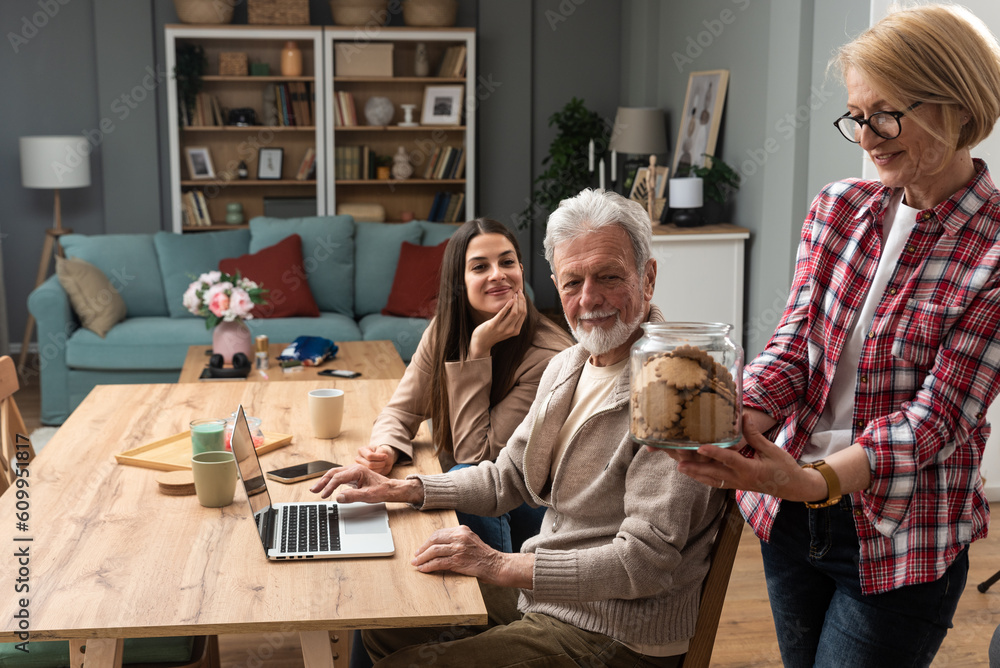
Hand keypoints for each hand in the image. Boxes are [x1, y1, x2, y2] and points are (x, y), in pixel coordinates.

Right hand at [309, 464, 423, 504]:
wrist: (390, 488)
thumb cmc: (382, 490)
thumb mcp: (368, 496)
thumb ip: (352, 496)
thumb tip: (338, 497)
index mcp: (357, 471)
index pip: (338, 478)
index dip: (329, 487)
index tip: (324, 496)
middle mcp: (354, 468)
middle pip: (333, 473)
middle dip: (322, 481)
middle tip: (313, 490)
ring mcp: (353, 471)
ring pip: (335, 474)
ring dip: (325, 481)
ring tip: (316, 489)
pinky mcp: (353, 476)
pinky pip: (339, 477)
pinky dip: (331, 481)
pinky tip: (326, 487)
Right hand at [355, 445, 396, 474]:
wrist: (384, 459)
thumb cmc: (382, 452)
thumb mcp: (382, 450)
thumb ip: (379, 453)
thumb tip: (377, 460)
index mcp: (361, 450)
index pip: (369, 456)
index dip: (379, 457)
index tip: (385, 456)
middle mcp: (358, 459)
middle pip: (370, 464)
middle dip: (380, 463)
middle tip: (384, 461)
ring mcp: (361, 467)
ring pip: (371, 470)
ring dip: (380, 468)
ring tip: (382, 464)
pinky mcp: (365, 473)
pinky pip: (372, 475)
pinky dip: (379, 472)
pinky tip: (380, 468)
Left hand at [411, 525, 532, 587]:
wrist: (497, 565)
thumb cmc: (484, 556)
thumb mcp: (470, 541)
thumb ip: (457, 540)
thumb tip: (438, 547)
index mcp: (462, 530)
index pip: (439, 533)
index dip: (428, 541)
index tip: (421, 548)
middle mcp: (460, 537)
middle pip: (434, 540)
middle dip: (422, 549)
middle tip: (415, 556)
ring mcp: (459, 548)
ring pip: (434, 551)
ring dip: (422, 558)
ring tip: (416, 564)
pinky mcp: (458, 561)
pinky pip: (438, 563)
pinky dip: (428, 566)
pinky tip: (423, 569)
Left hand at [468, 290, 526, 359]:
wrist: (481, 343)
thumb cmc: (493, 333)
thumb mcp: (506, 329)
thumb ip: (512, 321)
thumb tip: (517, 306)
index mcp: (515, 331)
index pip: (524, 314)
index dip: (524, 303)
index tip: (521, 295)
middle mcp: (511, 330)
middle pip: (520, 312)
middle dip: (521, 300)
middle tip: (518, 291)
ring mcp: (502, 328)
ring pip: (514, 313)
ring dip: (516, 301)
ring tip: (514, 294)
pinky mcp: (493, 325)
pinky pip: (502, 314)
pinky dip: (507, 306)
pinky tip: (510, 299)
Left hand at [673, 414, 825, 501]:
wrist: (793, 488)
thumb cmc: (784, 468)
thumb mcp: (772, 450)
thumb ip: (755, 435)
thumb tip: (743, 416)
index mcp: (750, 470)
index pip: (729, 460)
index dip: (714, 453)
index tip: (700, 447)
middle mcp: (740, 479)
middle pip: (714, 473)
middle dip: (696, 468)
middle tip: (679, 462)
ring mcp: (737, 484)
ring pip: (712, 480)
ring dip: (696, 474)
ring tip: (680, 467)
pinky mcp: (736, 485)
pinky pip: (717, 483)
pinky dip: (704, 478)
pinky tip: (693, 473)